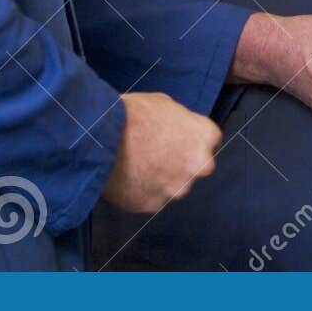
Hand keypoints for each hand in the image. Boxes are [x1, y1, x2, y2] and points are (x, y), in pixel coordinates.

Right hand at [101, 91, 221, 211]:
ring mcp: (177, 189)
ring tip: (138, 166)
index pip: (209, 140)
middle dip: (181, 163)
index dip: (191, 139)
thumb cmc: (134, 113)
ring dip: (162, 179)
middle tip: (157, 154)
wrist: (102, 138)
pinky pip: (151, 198)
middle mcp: (200, 166)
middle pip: (195, 167)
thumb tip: (178, 130)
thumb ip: (181, 122)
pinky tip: (127, 178)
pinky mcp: (154, 205)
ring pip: (174, 186)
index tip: (177, 138)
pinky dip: (142, 191)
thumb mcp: (165, 104)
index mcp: (206, 136)